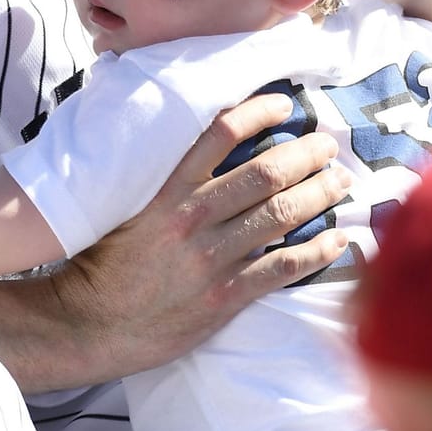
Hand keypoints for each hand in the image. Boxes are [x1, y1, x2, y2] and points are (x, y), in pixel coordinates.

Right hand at [48, 89, 351, 380]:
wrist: (91, 324)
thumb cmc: (106, 265)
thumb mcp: (127, 212)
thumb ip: (163, 185)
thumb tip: (200, 155)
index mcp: (167, 192)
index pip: (218, 136)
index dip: (257, 113)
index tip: (285, 106)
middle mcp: (193, 218)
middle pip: (264, 173)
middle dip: (305, 155)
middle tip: (328, 147)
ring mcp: (211, 259)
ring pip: (280, 215)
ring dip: (318, 194)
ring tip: (340, 182)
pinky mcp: (224, 297)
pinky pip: (282, 268)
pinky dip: (316, 251)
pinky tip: (337, 240)